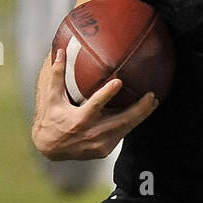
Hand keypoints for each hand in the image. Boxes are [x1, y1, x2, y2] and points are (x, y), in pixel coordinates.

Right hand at [31, 49, 157, 160]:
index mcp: (78, 120)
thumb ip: (57, 76)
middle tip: (151, 95)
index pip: (95, 105)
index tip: (118, 81)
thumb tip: (59, 52)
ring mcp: (100, 144)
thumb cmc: (51, 121)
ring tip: (152, 102)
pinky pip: (122, 134)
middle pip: (121, 120)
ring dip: (142, 115)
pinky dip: (132, 123)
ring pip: (126, 128)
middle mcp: (91, 133)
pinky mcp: (104, 150)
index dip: (107, 93)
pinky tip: (142, 113)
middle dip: (139, 108)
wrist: (50, 149)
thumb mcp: (51, 99)